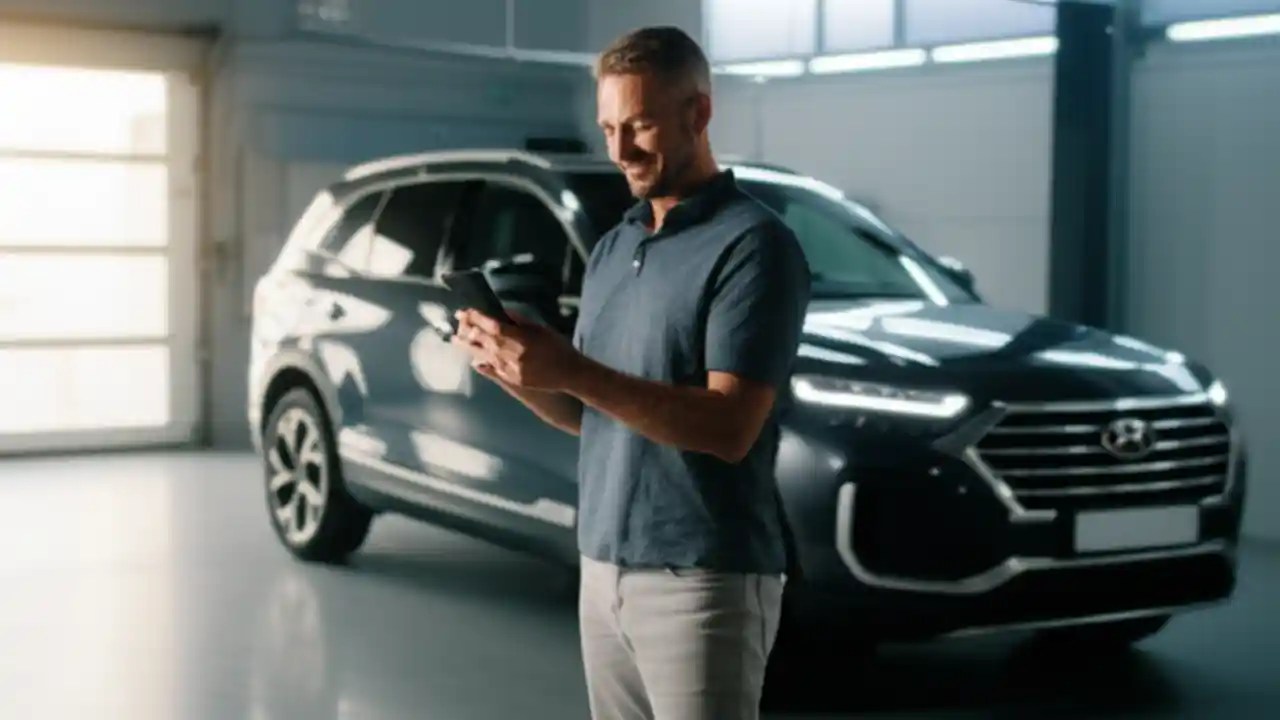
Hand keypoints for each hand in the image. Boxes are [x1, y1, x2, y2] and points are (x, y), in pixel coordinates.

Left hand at [450, 308, 580, 390]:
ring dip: (468, 347)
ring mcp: (508, 368)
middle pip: (482, 340)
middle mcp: (509, 353)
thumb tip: (501, 312)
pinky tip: (475, 361)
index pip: (490, 325)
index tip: (463, 312)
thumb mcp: (541, 328)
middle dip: (467, 330)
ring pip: (482, 355)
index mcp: (517, 337)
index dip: (474, 318)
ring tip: (457, 340)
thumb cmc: (558, 346)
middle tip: (457, 323)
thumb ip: (520, 320)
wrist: (569, 373)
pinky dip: (482, 364)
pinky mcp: (511, 379)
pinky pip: (491, 370)